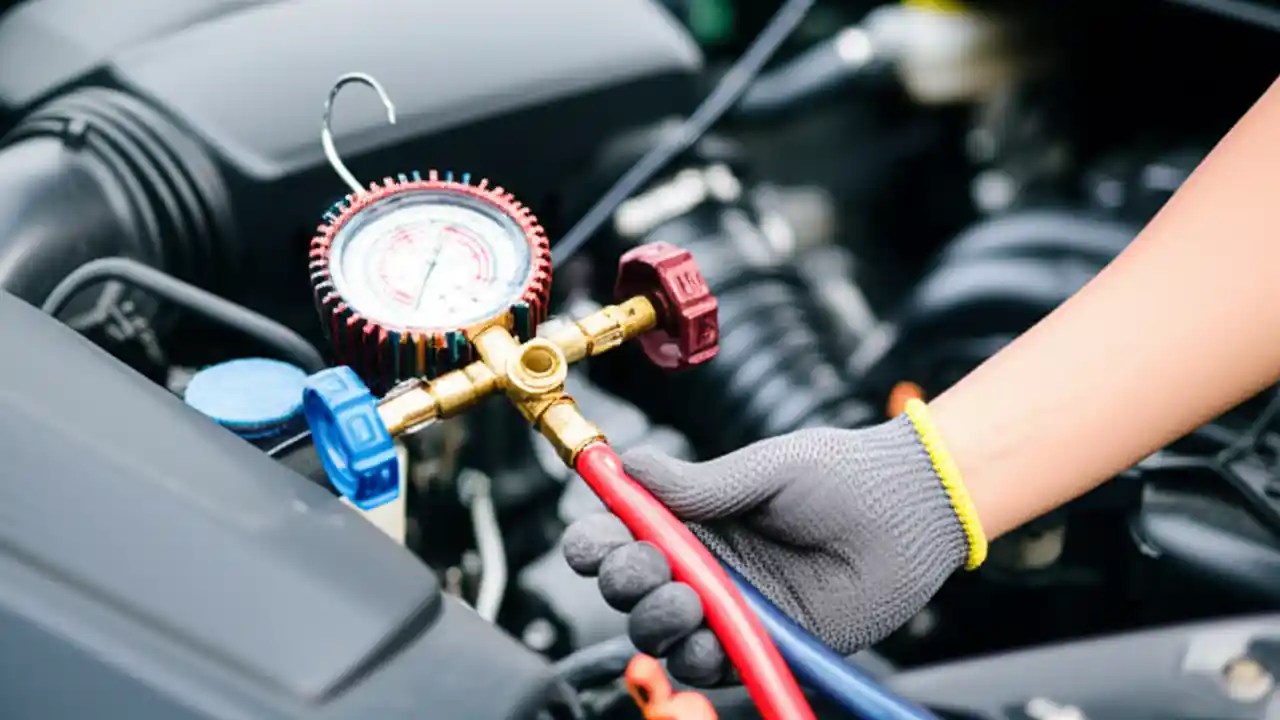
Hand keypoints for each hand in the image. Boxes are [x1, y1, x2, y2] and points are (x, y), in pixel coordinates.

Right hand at [562, 410, 981, 685]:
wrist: (911, 512)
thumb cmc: (842, 478)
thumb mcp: (762, 472)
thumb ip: (695, 484)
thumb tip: (626, 463)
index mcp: (693, 517)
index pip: (621, 535)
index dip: (595, 543)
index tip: (591, 542)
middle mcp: (703, 566)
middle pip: (630, 589)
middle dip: (623, 581)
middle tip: (647, 565)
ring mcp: (730, 608)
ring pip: (660, 634)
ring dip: (656, 622)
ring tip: (686, 599)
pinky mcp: (762, 643)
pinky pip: (711, 664)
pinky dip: (699, 656)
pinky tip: (711, 634)